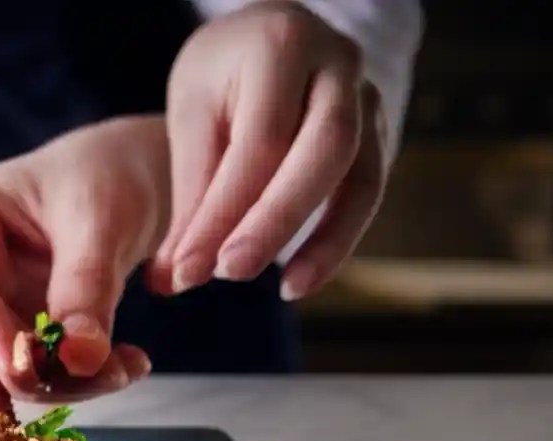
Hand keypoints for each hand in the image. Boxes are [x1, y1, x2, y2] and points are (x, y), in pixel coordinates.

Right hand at [0, 117, 167, 400]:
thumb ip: (88, 285)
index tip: (27, 370)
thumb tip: (81, 357)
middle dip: (32, 367)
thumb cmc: (100, 179)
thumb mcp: (100, 220)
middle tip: (108, 372)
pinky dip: (72, 381)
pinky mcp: (1, 336)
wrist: (118, 182)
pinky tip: (123, 366)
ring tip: (125, 367)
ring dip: (58, 383)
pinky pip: (25, 375)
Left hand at [149, 0, 387, 300]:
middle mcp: (339, 66)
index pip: (258, 141)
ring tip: (286, 290)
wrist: (270, 37)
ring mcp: (369, 99)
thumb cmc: (223, 75)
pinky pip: (366, 193)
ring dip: (326, 242)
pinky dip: (337, 239)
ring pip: (361, 178)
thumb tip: (173, 281)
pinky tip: (302, 277)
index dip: (223, 211)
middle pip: (324, 153)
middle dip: (276, 223)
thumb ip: (190, 195)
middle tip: (230, 273)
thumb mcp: (193, 112)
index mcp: (282, 46)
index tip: (188, 267)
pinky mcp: (379, 135)